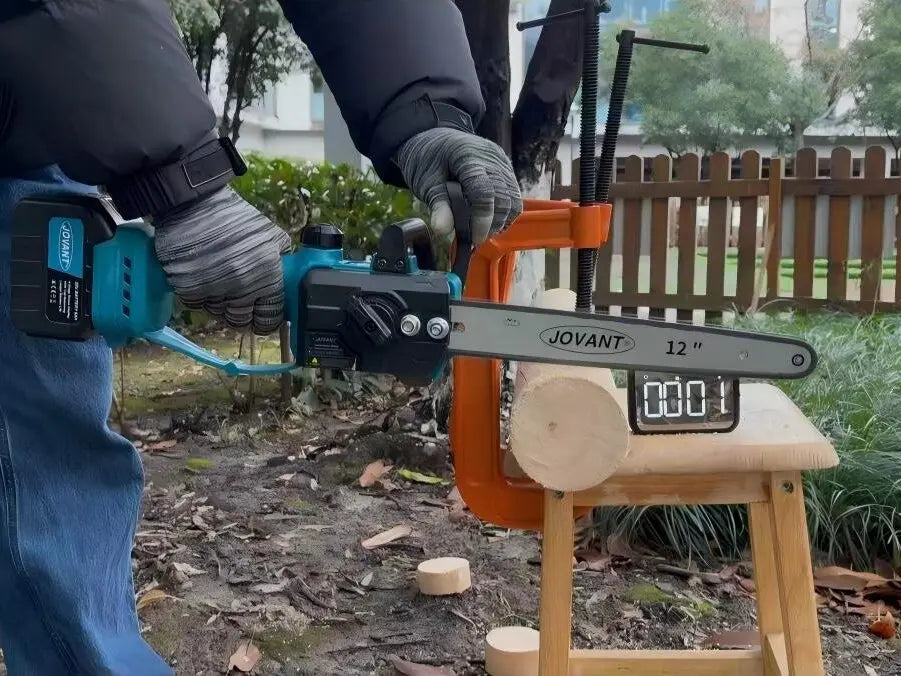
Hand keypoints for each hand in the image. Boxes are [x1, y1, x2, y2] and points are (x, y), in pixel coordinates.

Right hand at [153, 186, 291, 334]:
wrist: (194, 204)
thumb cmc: (235, 217)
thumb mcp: (271, 235)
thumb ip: (281, 260)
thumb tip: (285, 280)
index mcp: (266, 278)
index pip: (271, 318)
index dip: (268, 319)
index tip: (264, 314)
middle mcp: (241, 290)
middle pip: (244, 322)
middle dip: (243, 315)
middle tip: (241, 303)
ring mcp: (213, 292)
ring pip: (220, 314)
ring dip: (221, 305)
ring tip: (221, 285)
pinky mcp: (188, 290)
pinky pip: (197, 305)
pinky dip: (201, 297)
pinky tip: (204, 280)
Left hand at [395, 128, 521, 244]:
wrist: (434, 136)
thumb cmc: (427, 159)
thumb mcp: (425, 182)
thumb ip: (437, 205)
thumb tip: (442, 232)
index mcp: (467, 156)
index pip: (484, 193)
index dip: (482, 220)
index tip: (474, 239)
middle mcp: (491, 157)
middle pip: (503, 197)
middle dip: (492, 223)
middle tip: (476, 238)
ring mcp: (501, 161)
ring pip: (513, 198)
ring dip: (501, 219)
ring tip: (482, 230)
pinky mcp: (505, 167)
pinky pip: (513, 194)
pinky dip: (504, 211)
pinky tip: (489, 220)